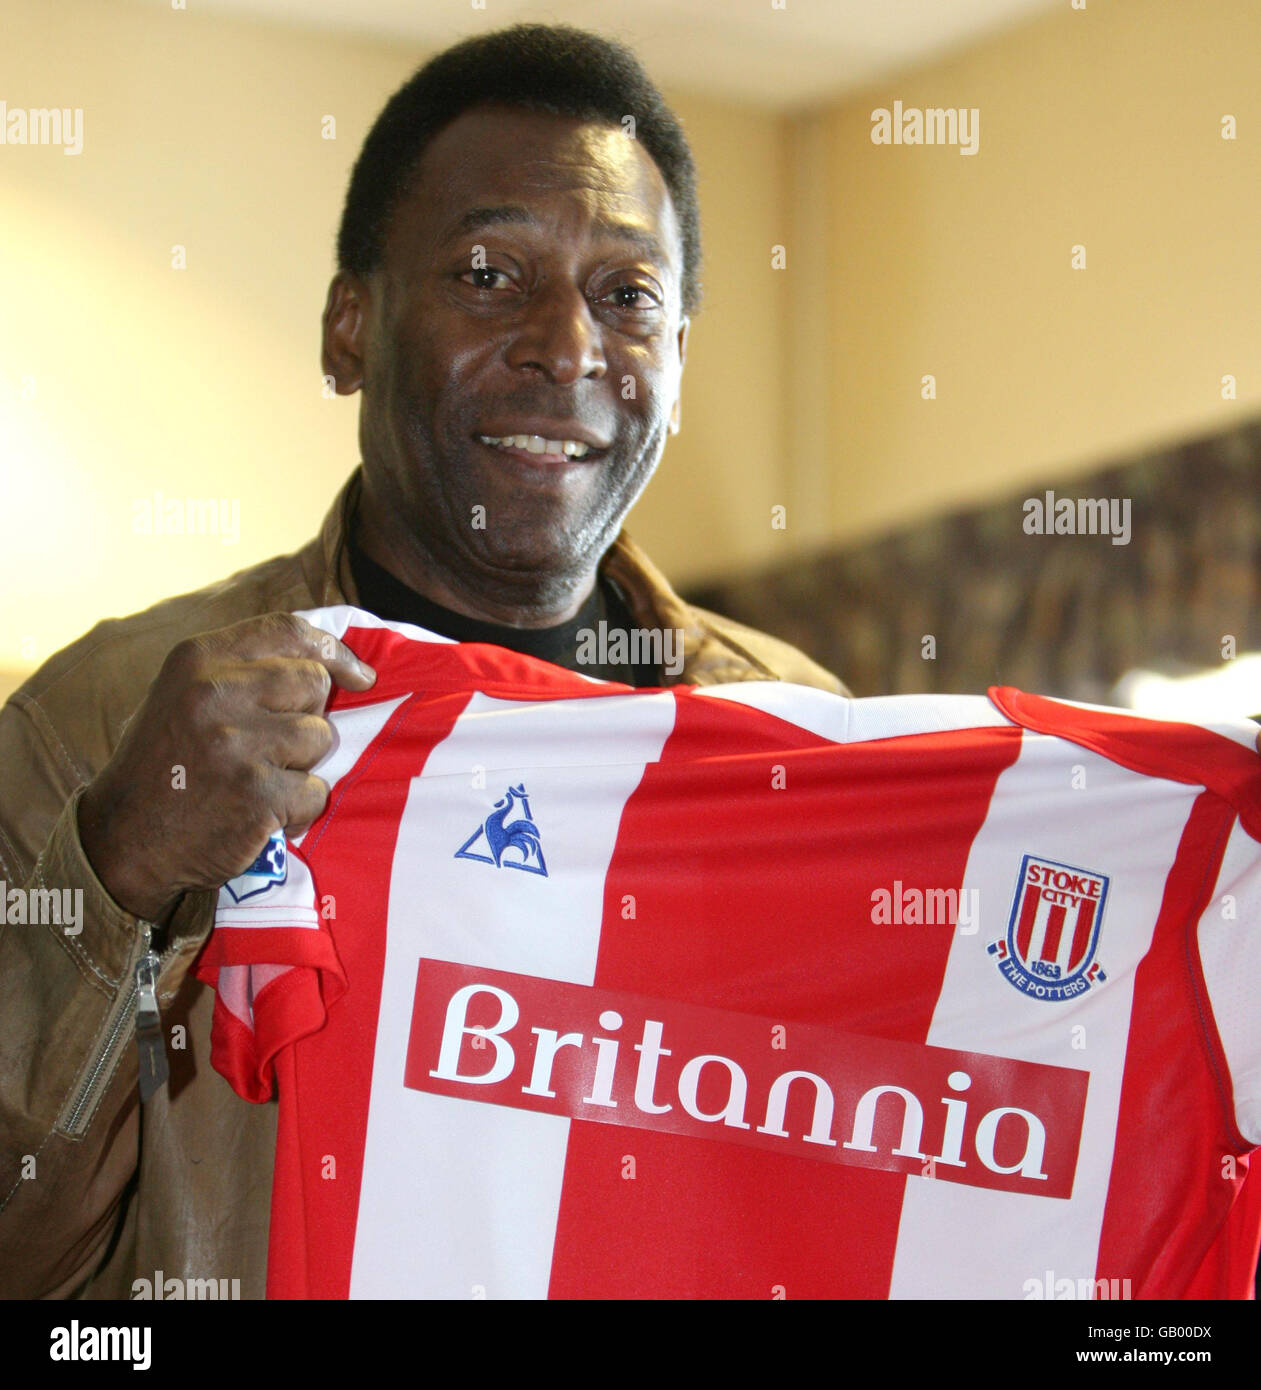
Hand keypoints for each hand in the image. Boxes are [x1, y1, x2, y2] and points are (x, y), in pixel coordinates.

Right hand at [78, 612, 375, 923]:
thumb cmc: (164, 763)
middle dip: (307, 715)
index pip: (288, 631)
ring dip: (301, 765)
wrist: (123, 840)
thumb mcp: (183, 695)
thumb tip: (330, 664)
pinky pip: (315, 792)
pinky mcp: (256, 795)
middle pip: (314, 683)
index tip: (360, 675)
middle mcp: (215, 692)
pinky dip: (298, 810)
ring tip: (257, 781)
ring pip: (319, 737)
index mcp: (197, 659)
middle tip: (272, 747)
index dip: (333, 650)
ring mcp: (236, 744)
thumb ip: (243, 670)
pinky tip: (261, 816)